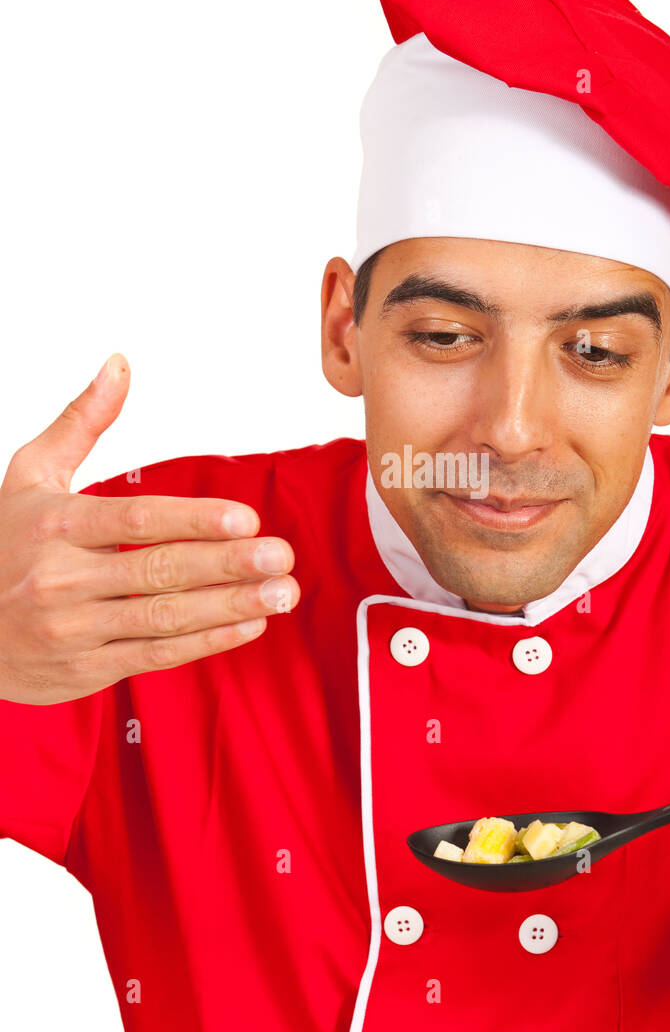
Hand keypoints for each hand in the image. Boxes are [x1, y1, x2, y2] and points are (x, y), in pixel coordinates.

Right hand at [0, 354, 298, 704]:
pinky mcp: (87, 668)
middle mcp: (64, 579)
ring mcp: (76, 629)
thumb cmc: (6, 544)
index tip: (247, 518)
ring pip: (165, 617)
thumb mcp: (30, 476)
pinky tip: (249, 624)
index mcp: (55, 525)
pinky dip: (208, 642)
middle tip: (282, 556)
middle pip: (160, 569)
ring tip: (281, 593)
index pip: (136, 521)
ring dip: (231, 605)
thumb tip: (119, 363)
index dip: (194, 520)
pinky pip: (157, 654)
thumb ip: (81, 421)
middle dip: (228, 563)